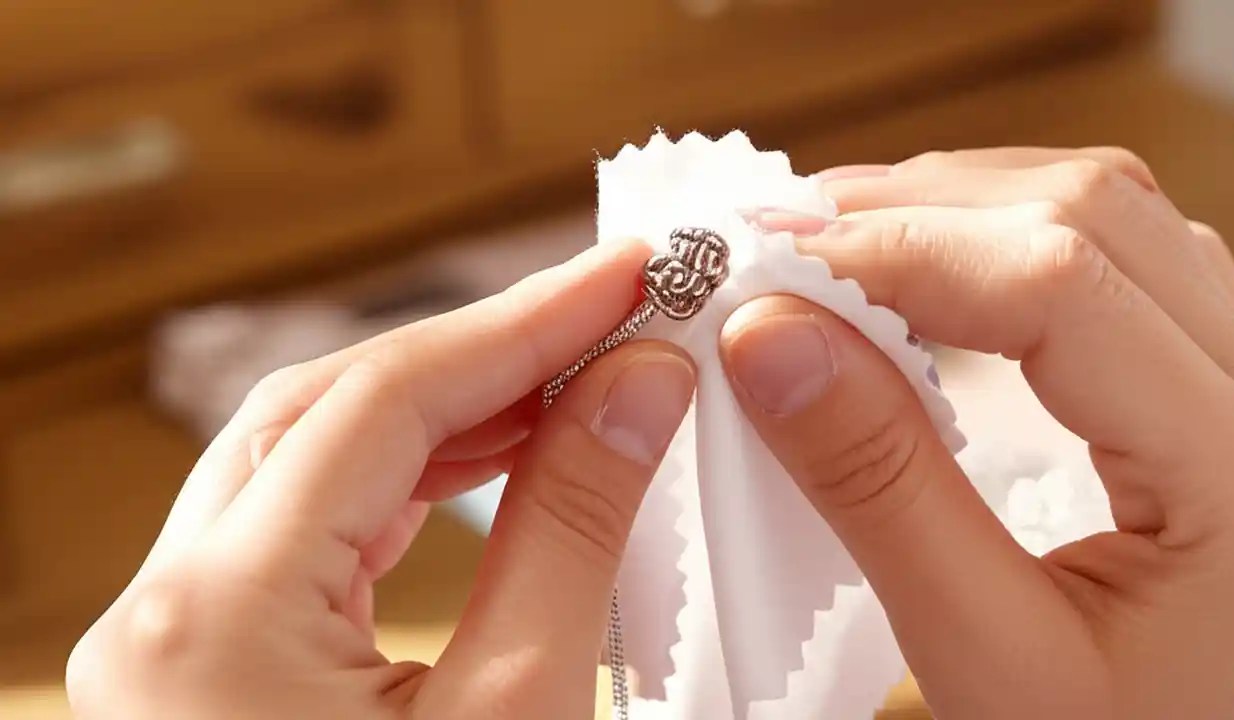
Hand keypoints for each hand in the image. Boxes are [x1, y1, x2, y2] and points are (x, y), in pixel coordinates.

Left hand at [66, 241, 695, 719]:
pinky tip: (495, 462)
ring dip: (446, 411)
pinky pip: (307, 529)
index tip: (622, 276)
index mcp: (217, 617)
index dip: (519, 323)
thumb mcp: (520, 719)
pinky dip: (408, 483)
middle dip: (479, 352)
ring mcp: (173, 639)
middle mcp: (164, 609)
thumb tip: (634, 386)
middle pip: (328, 410)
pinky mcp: (209, 665)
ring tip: (569, 379)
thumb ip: (572, 530)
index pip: (383, 401)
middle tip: (603, 318)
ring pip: (310, 460)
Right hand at [727, 148, 1233, 718]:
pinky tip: (934, 267)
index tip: (768, 271)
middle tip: (780, 242)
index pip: (1059, 282)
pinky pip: (1118, 257)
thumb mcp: (992, 659)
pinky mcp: (1209, 391)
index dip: (897, 253)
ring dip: (960, 206)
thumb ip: (882, 491)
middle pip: (1089, 214)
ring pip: (1109, 214)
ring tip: (836, 243)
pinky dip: (1005, 235)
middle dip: (916, 209)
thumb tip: (768, 337)